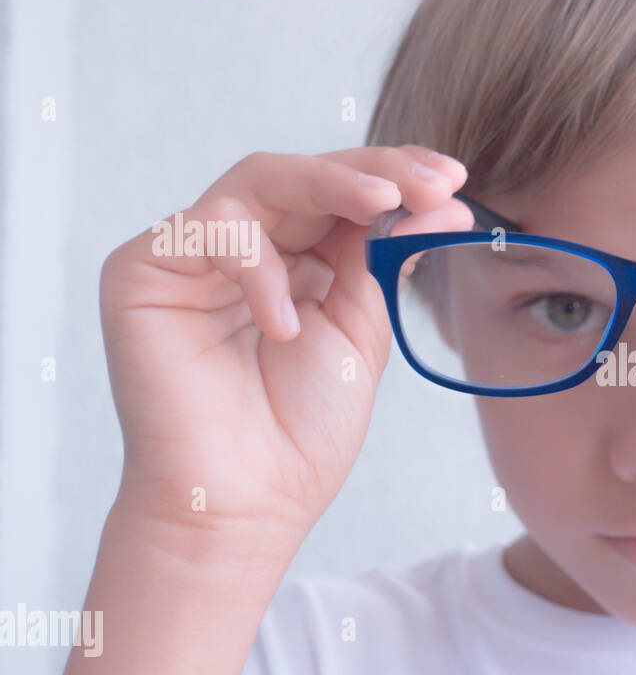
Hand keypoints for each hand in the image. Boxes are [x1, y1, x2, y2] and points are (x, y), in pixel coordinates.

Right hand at [100, 146, 473, 572]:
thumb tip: (438, 204)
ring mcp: (191, 257)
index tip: (456, 181)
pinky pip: (207, 230)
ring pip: (259, 179)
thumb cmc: (300, 431)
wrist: (246, 503)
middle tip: (432, 182)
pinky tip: (285, 325)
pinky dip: (258, 267)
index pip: (342, 196)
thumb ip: (380, 260)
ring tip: (382, 206)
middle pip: (306, 174)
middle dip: (378, 171)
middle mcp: (242, 249)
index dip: (398, 178)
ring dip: (330, 185)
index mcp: (294, 261)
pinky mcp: (141, 271)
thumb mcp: (360, 330)